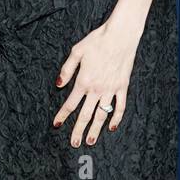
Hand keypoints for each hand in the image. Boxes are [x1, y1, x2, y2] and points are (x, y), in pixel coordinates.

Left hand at [53, 18, 139, 146]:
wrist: (120, 35)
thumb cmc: (97, 40)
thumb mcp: (76, 52)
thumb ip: (66, 70)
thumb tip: (58, 85)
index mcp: (83, 81)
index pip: (70, 104)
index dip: (62, 115)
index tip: (57, 124)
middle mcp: (96, 88)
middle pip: (85, 114)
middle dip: (78, 130)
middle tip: (74, 143)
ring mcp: (111, 89)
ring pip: (102, 114)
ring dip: (96, 129)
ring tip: (91, 140)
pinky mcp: (122, 87)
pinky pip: (120, 106)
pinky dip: (116, 118)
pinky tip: (112, 127)